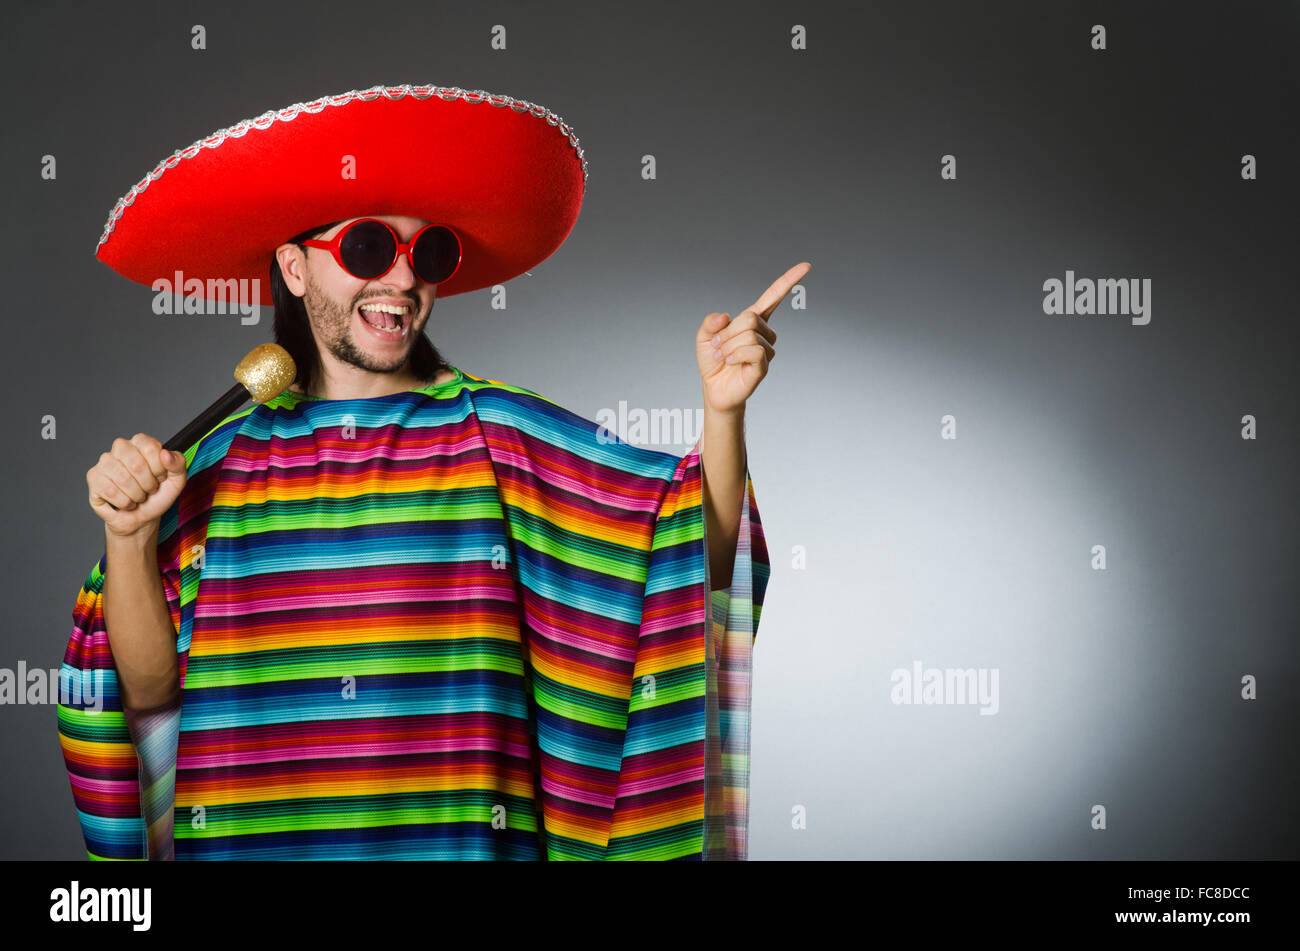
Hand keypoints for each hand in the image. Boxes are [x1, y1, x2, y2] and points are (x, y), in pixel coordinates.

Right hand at [87, 434, 187, 537]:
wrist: (142, 517)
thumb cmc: (157, 495)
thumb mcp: (176, 480)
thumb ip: (178, 463)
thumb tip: (165, 454)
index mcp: (141, 442)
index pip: (151, 448)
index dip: (159, 469)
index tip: (160, 477)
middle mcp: (121, 447)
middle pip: (136, 464)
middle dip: (147, 484)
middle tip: (149, 489)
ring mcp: (105, 461)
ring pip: (123, 478)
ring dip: (136, 495)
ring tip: (138, 495)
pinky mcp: (94, 476)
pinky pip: (110, 491)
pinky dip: (124, 502)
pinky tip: (125, 501)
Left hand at [697, 262, 809, 414]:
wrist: (714, 388)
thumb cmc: (713, 361)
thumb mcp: (704, 337)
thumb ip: (710, 322)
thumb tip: (725, 316)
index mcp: (753, 320)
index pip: (773, 296)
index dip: (788, 281)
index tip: (806, 266)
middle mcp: (764, 333)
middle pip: (751, 317)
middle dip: (728, 332)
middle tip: (718, 345)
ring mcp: (766, 350)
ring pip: (749, 335)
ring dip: (728, 346)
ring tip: (723, 356)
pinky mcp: (763, 366)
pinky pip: (753, 350)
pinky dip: (735, 355)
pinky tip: (731, 362)